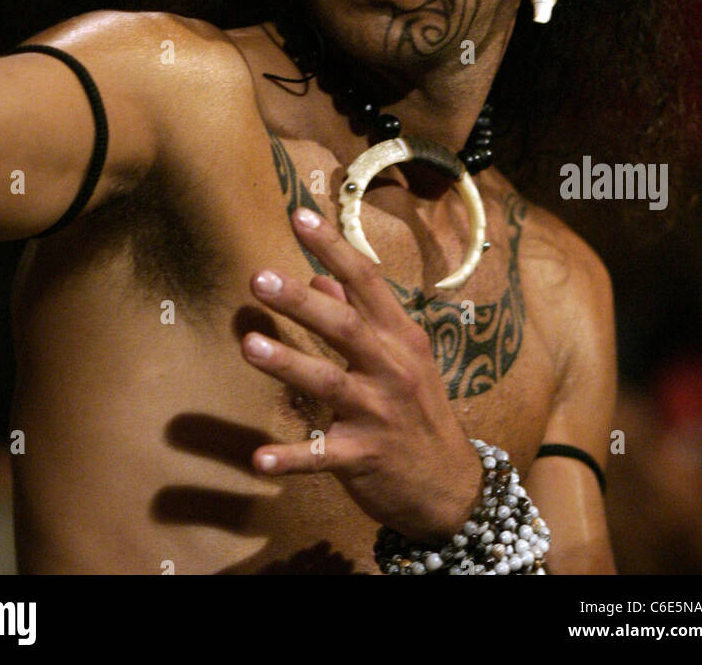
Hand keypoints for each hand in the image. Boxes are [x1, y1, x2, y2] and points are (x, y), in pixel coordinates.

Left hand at [240, 206, 482, 541]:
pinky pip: (322, 457)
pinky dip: (292, 458)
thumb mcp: (402, 356)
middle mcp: (392, 368)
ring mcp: (379, 413)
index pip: (366, 280)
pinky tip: (259, 459)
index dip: (333, 246)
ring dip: (289, 364)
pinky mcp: (364, 457)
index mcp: (400, 337)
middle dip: (300, 302)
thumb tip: (321, 277)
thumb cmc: (419, 410)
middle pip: (345, 326)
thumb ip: (362, 315)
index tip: (300, 215)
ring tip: (250, 347)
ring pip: (330, 383)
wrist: (452, 486)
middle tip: (258, 278)